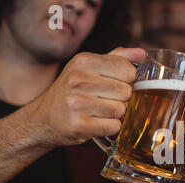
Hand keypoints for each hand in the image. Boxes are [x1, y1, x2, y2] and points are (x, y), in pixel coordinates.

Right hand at [27, 47, 145, 146]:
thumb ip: (116, 58)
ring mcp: (77, 103)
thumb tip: (141, 53)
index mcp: (83, 61)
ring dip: (115, 114)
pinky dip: (110, 128)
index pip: (127, 70)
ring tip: (98, 112)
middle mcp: (78, 80)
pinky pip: (113, 126)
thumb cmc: (72, 92)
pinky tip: (96, 123)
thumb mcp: (89, 68)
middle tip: (103, 101)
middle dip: (120, 99)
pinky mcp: (78, 125)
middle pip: (126, 91)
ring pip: (121, 110)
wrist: (43, 118)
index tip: (114, 84)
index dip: (127, 80)